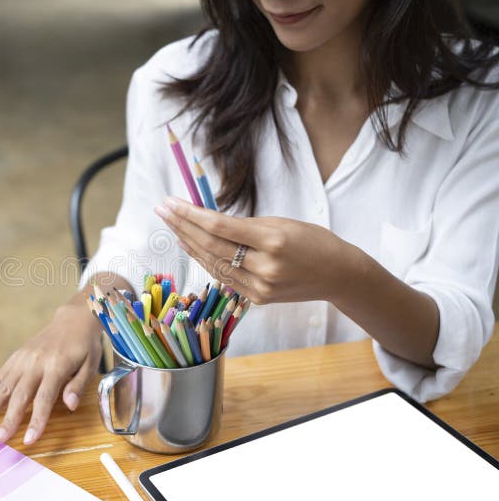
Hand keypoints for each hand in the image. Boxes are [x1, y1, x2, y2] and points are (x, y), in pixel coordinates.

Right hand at [0, 303, 101, 444]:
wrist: (72, 319)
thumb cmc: (84, 346)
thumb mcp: (91, 364)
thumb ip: (78, 385)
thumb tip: (71, 406)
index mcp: (56, 366)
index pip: (44, 398)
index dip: (36, 420)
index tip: (29, 440)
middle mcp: (36, 363)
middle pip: (20, 395)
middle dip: (8, 419)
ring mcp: (23, 359)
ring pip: (4, 386)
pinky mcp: (16, 357)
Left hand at [154, 196, 363, 303]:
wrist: (338, 275)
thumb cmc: (312, 240)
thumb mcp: (281, 223)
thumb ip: (244, 225)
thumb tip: (206, 220)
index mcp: (273, 240)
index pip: (219, 226)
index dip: (190, 214)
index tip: (170, 201)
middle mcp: (264, 267)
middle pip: (210, 245)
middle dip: (181, 226)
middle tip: (162, 210)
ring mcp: (259, 287)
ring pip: (213, 263)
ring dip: (188, 243)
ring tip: (171, 225)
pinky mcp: (257, 299)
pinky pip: (223, 276)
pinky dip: (205, 260)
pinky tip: (190, 245)